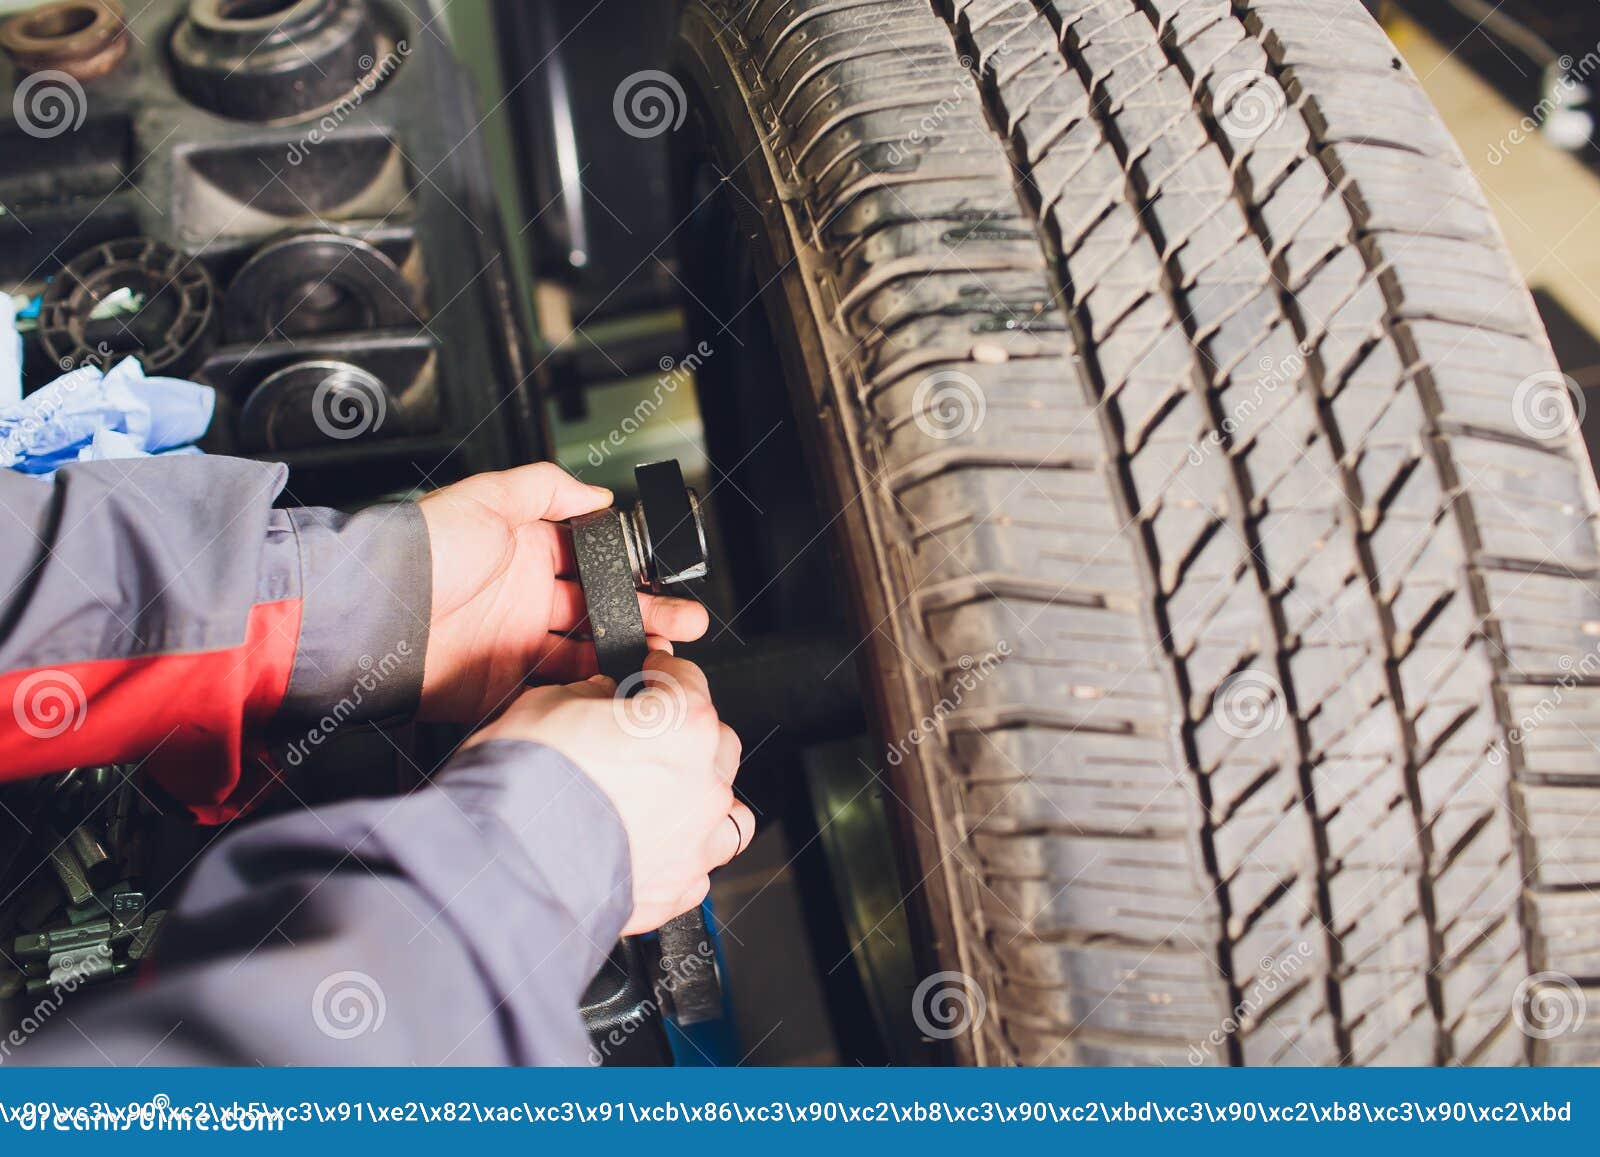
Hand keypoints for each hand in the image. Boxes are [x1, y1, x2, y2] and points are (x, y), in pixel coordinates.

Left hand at [416, 463, 709, 723]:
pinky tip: (619, 684)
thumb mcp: (486, 497)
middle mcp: (527, 599)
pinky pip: (558, 690)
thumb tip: (597, 494)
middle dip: (648, 616)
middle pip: (602, 610)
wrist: (379, 615)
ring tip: (664, 656)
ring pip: (589, 652)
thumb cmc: (422, 552)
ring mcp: (518, 643)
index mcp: (527, 553)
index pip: (593, 562)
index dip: (630, 572)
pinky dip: (591, 689)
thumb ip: (545, 487)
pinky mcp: (505, 684)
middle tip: (685, 623)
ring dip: (628, 653)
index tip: (663, 580)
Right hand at [467, 650, 752, 933]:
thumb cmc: (520, 786)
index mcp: (683, 725)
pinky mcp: (678, 890)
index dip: (663, 672)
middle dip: (686, 733)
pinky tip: (649, 846)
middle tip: (646, 737)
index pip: (688, 680)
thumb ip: (588, 695)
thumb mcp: (546, 705)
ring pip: (725, 806)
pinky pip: (699, 863)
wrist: (503, 867)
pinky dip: (682, 851)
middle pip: (717, 742)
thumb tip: (599, 696)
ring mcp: (696, 841)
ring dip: (699, 794)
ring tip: (663, 794)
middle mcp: (702, 783)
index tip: (650, 674)